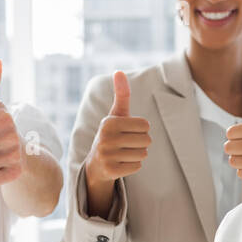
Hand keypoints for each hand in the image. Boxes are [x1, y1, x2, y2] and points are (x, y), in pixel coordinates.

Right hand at [81, 71, 150, 216]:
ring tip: (123, 154)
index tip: (128, 132)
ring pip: (143, 154)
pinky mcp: (110, 171)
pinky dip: (133, 166)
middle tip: (126, 144)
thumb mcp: (116, 114)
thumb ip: (121, 94)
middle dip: (141, 143)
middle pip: (146, 140)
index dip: (141, 130)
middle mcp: (105, 138)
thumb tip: (119, 71)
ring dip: (137, 155)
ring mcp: (106, 155)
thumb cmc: (111, 135)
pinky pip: (137, 167)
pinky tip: (121, 164)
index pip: (145, 125)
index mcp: (108, 122)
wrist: (95, 164)